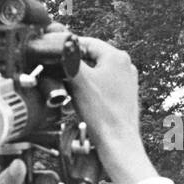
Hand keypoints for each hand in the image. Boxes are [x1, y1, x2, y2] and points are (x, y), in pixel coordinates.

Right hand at [69, 37, 156, 183]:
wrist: (117, 141)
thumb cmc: (102, 113)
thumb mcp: (78, 80)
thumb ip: (69, 59)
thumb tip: (60, 49)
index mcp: (117, 57)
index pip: (88, 42)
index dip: (69, 48)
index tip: (56, 53)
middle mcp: (126, 66)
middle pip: (92, 58)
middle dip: (75, 67)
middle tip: (61, 75)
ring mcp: (127, 82)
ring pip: (96, 73)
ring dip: (81, 80)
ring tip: (70, 92)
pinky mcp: (125, 96)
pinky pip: (102, 87)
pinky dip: (90, 91)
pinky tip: (80, 102)